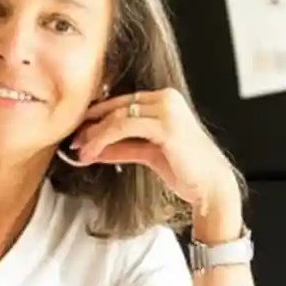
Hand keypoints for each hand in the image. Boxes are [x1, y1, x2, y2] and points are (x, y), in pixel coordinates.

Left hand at [73, 89, 239, 215]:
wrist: (211, 186)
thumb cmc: (187, 170)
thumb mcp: (147, 153)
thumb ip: (122, 146)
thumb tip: (93, 148)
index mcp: (165, 100)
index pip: (123, 103)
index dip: (97, 117)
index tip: (79, 132)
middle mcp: (167, 98)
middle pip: (117, 107)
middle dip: (91, 125)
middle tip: (74, 142)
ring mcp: (168, 109)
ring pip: (118, 116)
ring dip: (94, 135)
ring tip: (80, 151)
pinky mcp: (166, 125)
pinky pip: (124, 127)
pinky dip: (104, 139)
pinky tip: (92, 152)